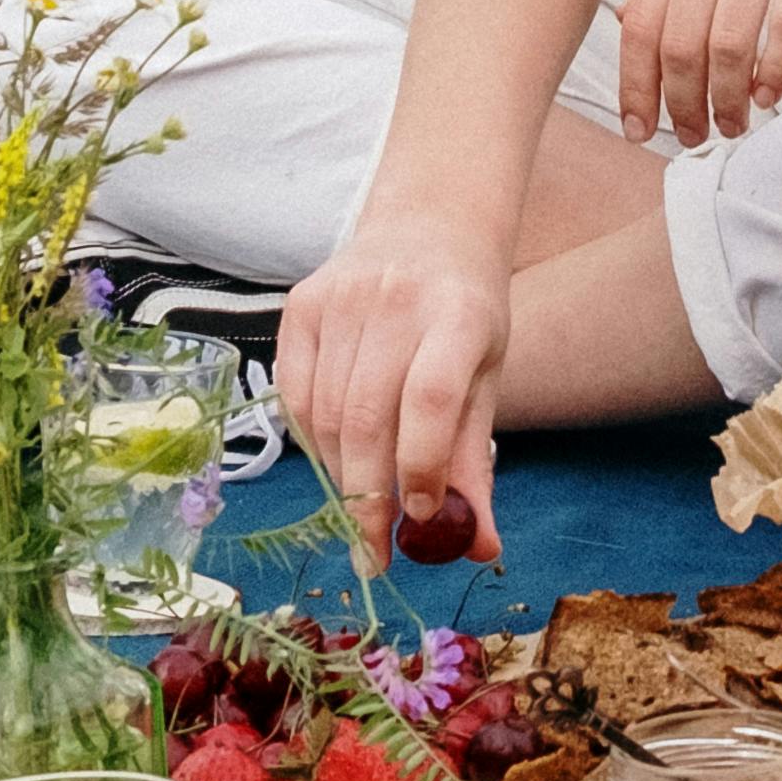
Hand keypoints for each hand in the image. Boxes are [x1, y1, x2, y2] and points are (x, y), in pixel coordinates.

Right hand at [278, 212, 516, 574]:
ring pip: (325, 415)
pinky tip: (337, 461)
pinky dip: (313, 444)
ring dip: (341, 479)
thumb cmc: (466, 314)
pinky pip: (294, 395)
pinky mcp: (299, 303)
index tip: (422, 520)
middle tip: (375, 555)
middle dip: (368, 499)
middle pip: (367, 416)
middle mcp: (396, 298)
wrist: (428, 225)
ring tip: (362, 509)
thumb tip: (480, 550)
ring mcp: (340, 297)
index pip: (430, 399)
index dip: (421, 467)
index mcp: (459, 313)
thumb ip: (475, 464)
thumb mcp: (487, 377)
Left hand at [619, 0, 781, 151]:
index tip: (642, 130)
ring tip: (735, 124)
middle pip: (683, 45)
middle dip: (683, 107)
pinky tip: (773, 91)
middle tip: (694, 138)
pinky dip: (778, 68)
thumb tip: (637, 29)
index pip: (640, 26)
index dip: (639, 89)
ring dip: (729, 99)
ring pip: (731, 43)